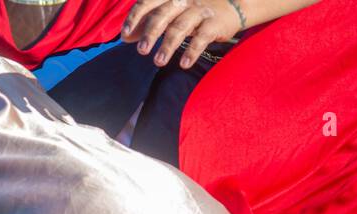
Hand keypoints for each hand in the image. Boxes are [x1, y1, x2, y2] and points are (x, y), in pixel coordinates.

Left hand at [122, 0, 241, 68]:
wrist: (231, 5)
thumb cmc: (192, 11)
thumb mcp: (169, 13)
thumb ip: (147, 22)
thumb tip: (125, 37)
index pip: (148, 2)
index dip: (135, 18)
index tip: (125, 35)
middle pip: (163, 15)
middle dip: (150, 33)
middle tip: (141, 51)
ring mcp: (200, 10)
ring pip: (181, 27)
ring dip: (168, 45)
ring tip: (158, 61)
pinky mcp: (214, 23)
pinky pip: (202, 37)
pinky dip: (192, 51)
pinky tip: (184, 64)